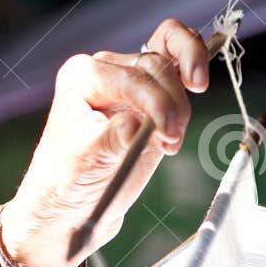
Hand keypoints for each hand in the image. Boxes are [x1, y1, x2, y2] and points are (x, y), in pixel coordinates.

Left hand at [0, 17, 209, 266]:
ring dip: (181, 99)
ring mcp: (129, 81)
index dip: (157, 103)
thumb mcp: (90, 160)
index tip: (167, 135)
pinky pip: (174, 61)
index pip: (132, 78)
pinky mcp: (150, 97)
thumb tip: (140, 123)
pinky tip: (197, 82)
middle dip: (172, 103)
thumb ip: (117, 136)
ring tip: (171, 138)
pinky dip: (191, 64)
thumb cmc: (68, 182)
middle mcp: (105, 71)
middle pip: (156, 66)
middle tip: (171, 139)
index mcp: (82, 77)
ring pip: (171, 64)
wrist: (71, 205)